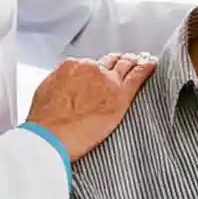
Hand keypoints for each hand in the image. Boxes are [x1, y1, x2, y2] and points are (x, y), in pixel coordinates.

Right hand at [26, 52, 156, 160]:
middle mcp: (90, 69)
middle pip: (109, 62)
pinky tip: (153, 66)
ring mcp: (107, 80)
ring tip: (142, 62)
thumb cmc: (44, 122)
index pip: (91, 64)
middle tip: (126, 63)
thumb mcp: (46, 94)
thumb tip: (66, 90)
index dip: (99, 68)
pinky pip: (138, 76)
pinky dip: (147, 68)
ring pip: (126, 65)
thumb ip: (61, 86)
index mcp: (71, 67)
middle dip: (118, 62)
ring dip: (134, 62)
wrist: (50, 136)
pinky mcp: (120, 95)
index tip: (102, 73)